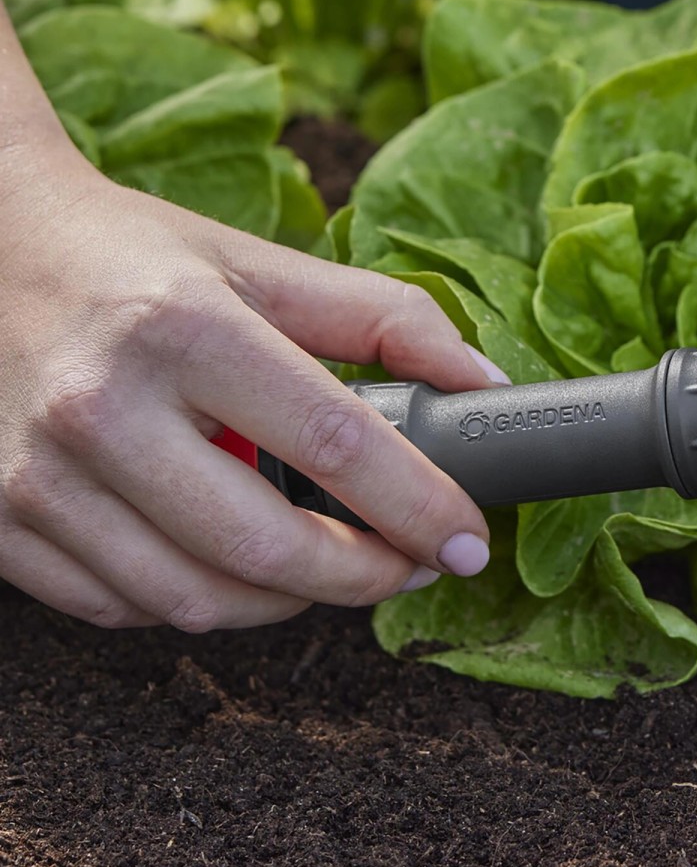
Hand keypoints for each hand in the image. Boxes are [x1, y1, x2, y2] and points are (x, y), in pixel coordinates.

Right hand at [0, 140, 508, 630]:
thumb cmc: (140, 259)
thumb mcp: (265, 264)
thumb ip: (385, 318)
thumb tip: (481, 383)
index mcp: (184, 326)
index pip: (333, 444)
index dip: (418, 507)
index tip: (466, 540)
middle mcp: (102, 406)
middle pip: (265, 548)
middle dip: (364, 577)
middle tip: (410, 565)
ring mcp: (36, 476)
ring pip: (195, 600)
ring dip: (289, 603)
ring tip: (332, 563)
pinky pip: (122, 608)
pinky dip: (200, 600)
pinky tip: (235, 561)